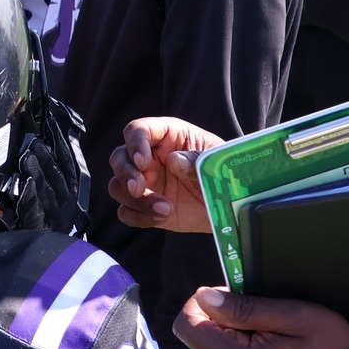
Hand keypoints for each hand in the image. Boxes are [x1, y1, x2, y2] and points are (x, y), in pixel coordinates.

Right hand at [107, 117, 221, 232]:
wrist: (231, 206)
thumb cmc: (224, 174)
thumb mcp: (215, 162)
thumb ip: (195, 160)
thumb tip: (173, 160)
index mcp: (167, 136)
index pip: (138, 130)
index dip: (135, 144)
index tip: (143, 162)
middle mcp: (150, 158)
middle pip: (119, 157)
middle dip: (125, 173)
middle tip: (138, 188)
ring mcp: (145, 183)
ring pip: (117, 186)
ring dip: (134, 200)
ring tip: (165, 209)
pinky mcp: (144, 207)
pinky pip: (126, 211)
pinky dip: (138, 217)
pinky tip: (161, 217)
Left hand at [174, 287, 348, 348]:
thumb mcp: (295, 317)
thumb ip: (245, 308)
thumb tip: (204, 297)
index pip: (186, 325)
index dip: (201, 304)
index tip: (229, 298)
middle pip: (200, 337)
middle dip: (223, 320)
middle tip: (264, 319)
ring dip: (234, 337)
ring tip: (272, 338)